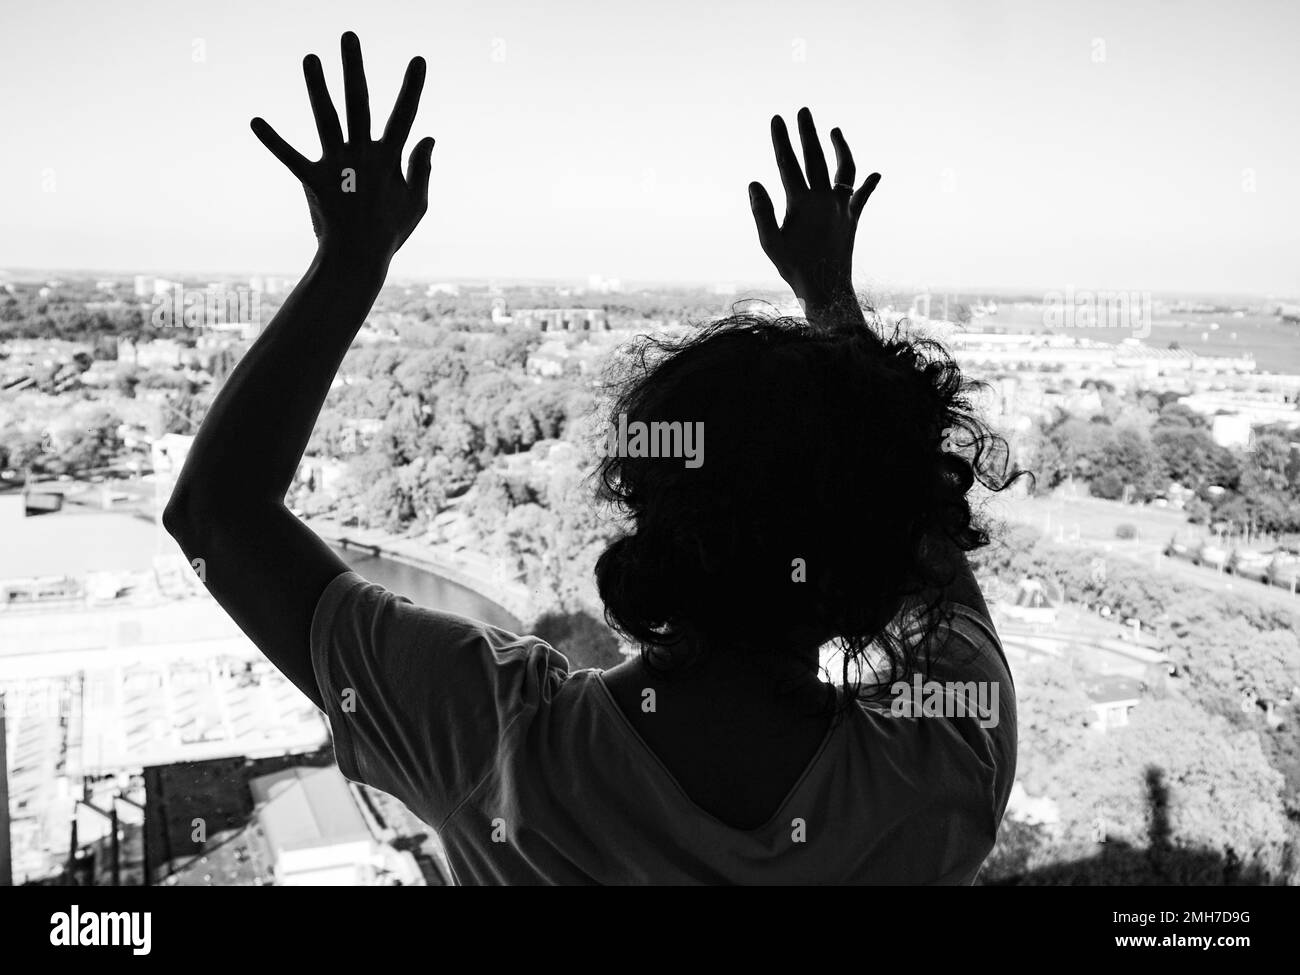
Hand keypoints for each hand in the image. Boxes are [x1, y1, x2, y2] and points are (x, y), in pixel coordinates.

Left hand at [251, 32, 434, 261]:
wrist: (358, 259)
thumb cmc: (390, 232)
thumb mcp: (417, 202)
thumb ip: (421, 168)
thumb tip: (428, 135)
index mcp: (389, 159)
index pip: (404, 115)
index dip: (412, 87)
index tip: (418, 58)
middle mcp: (362, 156)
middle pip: (358, 103)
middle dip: (353, 68)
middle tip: (348, 35)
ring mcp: (337, 167)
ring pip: (326, 119)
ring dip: (317, 87)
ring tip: (310, 58)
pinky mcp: (313, 181)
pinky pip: (290, 157)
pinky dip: (273, 140)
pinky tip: (254, 121)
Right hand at [749, 108, 879, 307]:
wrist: (826, 288)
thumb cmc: (793, 268)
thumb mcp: (770, 242)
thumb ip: (762, 212)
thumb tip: (754, 183)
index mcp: (801, 203)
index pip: (788, 163)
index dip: (781, 140)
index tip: (777, 119)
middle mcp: (824, 199)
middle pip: (816, 157)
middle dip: (808, 133)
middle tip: (803, 111)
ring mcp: (841, 207)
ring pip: (844, 170)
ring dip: (840, 148)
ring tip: (835, 131)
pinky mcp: (852, 218)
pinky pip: (862, 197)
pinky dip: (868, 185)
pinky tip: (875, 174)